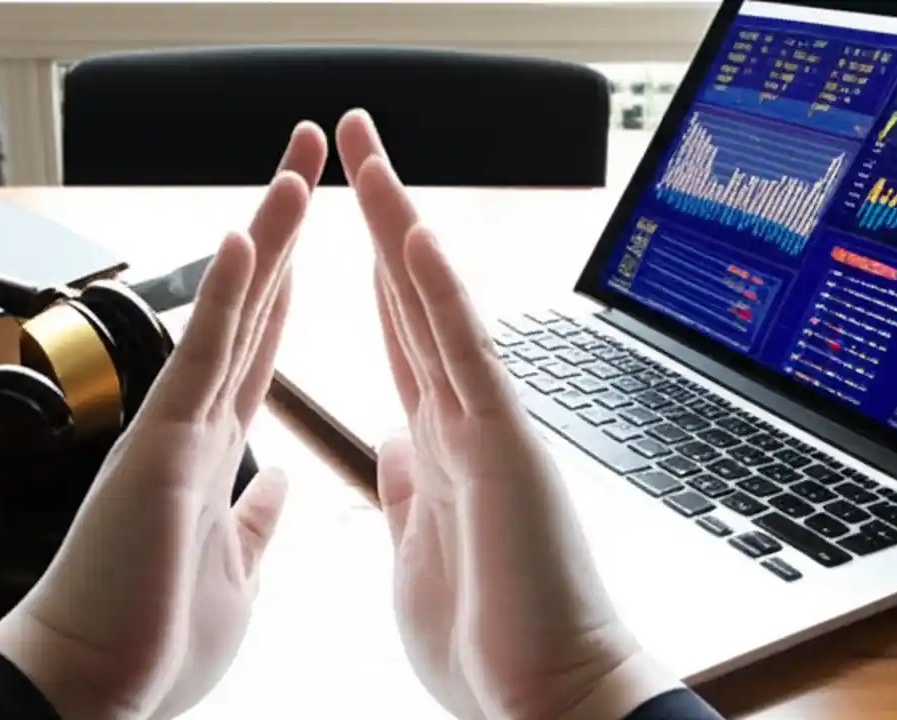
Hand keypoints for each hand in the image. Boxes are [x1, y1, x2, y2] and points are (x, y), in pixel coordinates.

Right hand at [0, 122, 326, 719]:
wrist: (90, 688)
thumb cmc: (151, 641)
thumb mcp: (237, 577)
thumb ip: (257, 521)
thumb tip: (280, 483)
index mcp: (216, 459)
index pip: (260, 356)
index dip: (285, 296)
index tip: (311, 247)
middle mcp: (195, 428)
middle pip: (252, 314)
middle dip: (284, 242)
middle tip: (308, 171)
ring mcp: (176, 429)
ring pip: (233, 315)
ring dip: (267, 241)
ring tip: (298, 172)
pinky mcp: (162, 445)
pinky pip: (202, 354)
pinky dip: (225, 294)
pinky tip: (250, 236)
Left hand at [335, 109, 643, 719]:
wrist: (549, 699)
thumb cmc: (491, 639)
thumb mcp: (417, 551)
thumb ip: (405, 492)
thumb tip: (392, 445)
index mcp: (435, 448)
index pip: (397, 340)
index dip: (372, 276)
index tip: (348, 223)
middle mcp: (461, 422)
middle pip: (411, 303)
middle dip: (382, 225)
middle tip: (358, 152)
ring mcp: (485, 429)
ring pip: (433, 310)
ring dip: (401, 231)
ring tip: (371, 159)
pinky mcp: (503, 451)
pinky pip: (464, 358)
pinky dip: (438, 297)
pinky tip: (415, 238)